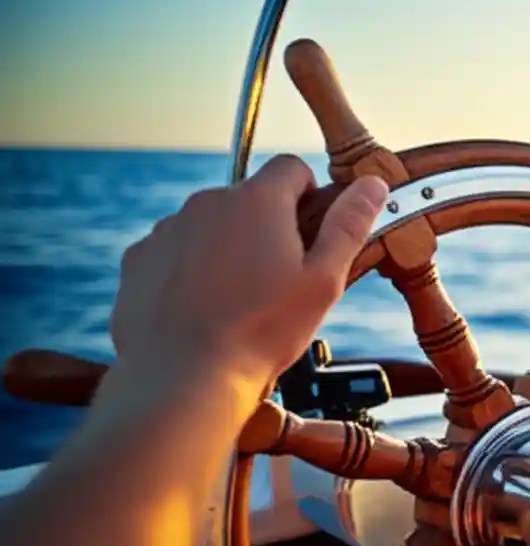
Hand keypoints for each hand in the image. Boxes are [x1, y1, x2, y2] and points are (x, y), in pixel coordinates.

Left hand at [109, 155, 387, 420]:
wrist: (183, 377)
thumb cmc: (261, 332)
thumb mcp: (324, 281)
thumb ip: (349, 225)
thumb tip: (373, 184)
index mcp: (258, 201)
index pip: (291, 168)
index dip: (308, 195)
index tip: (310, 232)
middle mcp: (208, 202)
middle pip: (249, 198)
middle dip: (267, 227)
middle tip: (279, 279)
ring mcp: (168, 228)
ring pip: (211, 224)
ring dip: (227, 247)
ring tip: (238, 301)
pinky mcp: (139, 257)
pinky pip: (175, 251)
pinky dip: (189, 269)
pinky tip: (201, 308)